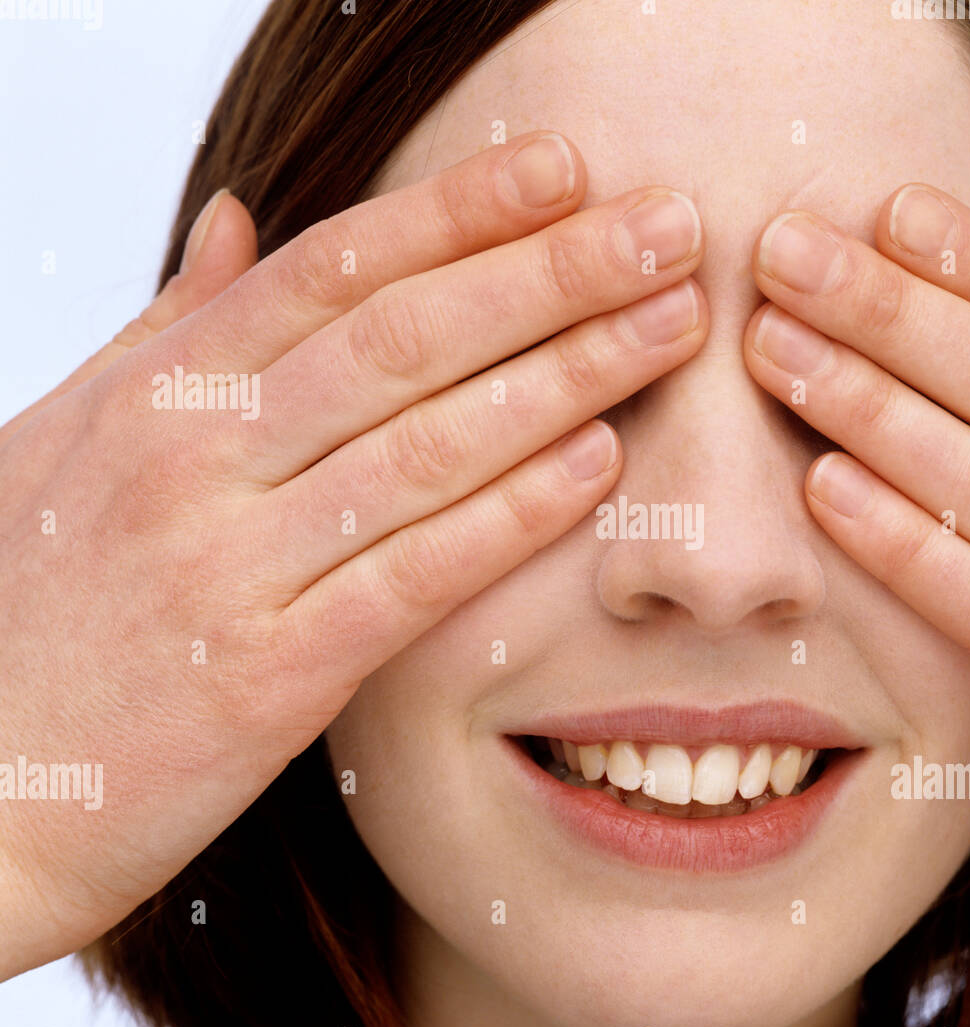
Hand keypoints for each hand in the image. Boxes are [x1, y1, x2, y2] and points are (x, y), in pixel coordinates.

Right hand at [0, 131, 707, 978]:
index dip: (459, 212)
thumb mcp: (73, 438)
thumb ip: (174, 327)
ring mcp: (232, 566)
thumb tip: (242, 216)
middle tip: (668, 230)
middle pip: (404, 337)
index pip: (334, 267)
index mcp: (160, 391)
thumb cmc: (31, 603)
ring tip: (667, 326)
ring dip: (564, 376)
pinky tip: (599, 463)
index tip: (565, 168)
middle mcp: (197, 459)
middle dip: (551, 273)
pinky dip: (512, 514)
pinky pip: (415, 575)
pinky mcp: (270, 676)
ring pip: (426, 444)